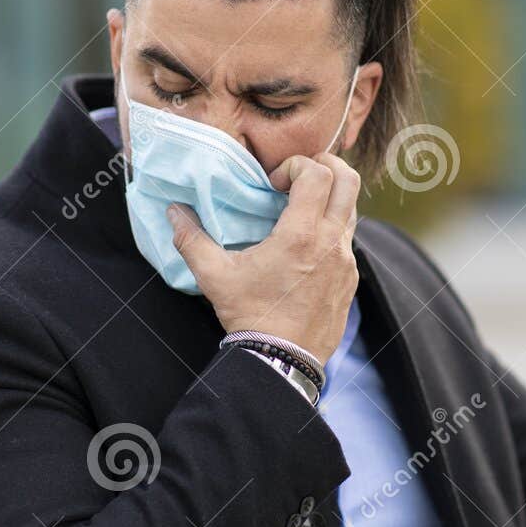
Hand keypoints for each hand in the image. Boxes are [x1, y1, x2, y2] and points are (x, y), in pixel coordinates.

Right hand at [167, 152, 360, 361]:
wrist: (282, 361)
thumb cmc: (250, 316)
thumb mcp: (215, 276)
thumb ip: (192, 239)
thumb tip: (173, 212)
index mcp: (301, 235)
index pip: (319, 173)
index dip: (296, 165)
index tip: (274, 184)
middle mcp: (331, 243)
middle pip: (349, 180)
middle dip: (326, 166)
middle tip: (299, 177)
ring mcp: (346, 262)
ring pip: (352, 210)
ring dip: (330, 199)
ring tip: (301, 210)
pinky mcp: (350, 280)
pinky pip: (348, 240)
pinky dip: (331, 229)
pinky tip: (306, 246)